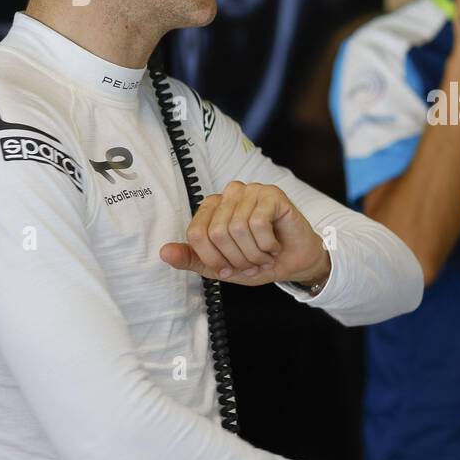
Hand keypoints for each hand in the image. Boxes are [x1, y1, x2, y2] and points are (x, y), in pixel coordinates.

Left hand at [159, 181, 330, 286]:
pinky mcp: (272, 193)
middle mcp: (228, 194)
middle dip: (237, 258)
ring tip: (265, 255)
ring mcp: (251, 191)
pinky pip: (259, 223)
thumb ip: (193, 260)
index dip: (213, 259)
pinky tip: (274, 245)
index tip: (230, 268)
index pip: (196, 235)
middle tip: (253, 263)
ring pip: (238, 228)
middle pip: (216, 233)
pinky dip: (267, 244)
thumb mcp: (221, 267)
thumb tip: (165, 252)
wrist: (294, 261)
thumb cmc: (257, 260)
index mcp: (211, 208)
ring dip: (254, 253)